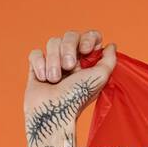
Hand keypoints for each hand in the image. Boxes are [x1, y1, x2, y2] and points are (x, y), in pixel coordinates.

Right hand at [24, 29, 115, 146]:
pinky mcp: (37, 66)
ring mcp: (54, 62)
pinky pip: (36, 53)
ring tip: (55, 79)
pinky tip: (43, 78)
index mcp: (89, 62)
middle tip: (69, 67)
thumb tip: (112, 46)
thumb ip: (109, 60)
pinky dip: (39, 64)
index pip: (90, 36)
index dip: (87, 38)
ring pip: (52, 42)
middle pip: (69, 35)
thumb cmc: (77, 97)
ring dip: (54, 61)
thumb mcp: (100, 78)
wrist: (53, 111)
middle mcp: (73, 59)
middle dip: (68, 48)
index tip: (86, 50)